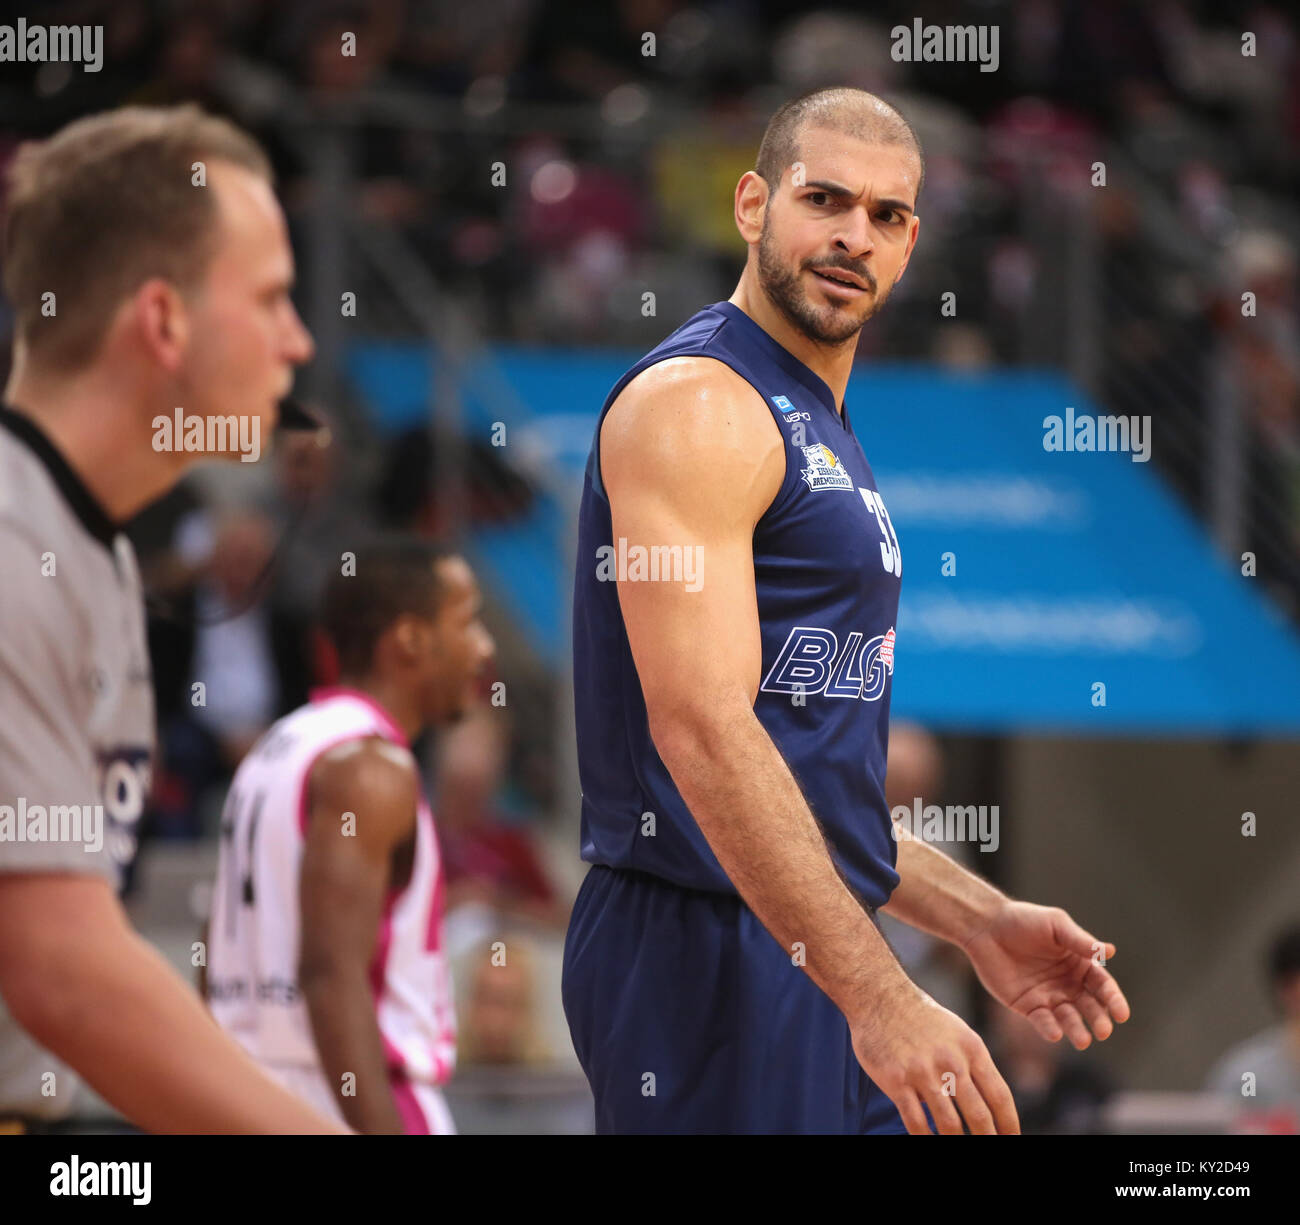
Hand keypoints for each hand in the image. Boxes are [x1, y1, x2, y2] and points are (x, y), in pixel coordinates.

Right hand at [850, 983, 1019, 1134]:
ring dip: (956, 1145)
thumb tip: (987, 1104)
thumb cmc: (922, 1017)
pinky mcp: (896, 1081)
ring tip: (958, 1149)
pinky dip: (926, 1140)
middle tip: (990, 1150)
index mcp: (971, 1048)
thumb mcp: (957, 1032)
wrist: (880, 996)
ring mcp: (922, 1072)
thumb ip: (972, 1065)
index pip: (1000, 1096)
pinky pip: (916, 1123)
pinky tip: (929, 1142)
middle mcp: (951, 1061)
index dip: (1009, 1125)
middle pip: (979, 1117)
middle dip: (987, 1141)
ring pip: (949, 1125)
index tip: (1012, 1139)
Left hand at [962, 900, 1130, 1047]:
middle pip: (1089, 1006)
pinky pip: (1041, 1021)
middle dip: (1098, 1019)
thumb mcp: (1055, 924)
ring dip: (1076, 1029)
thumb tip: (1111, 951)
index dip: (1114, 1000)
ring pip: (1067, 1018)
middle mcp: (1068, 984)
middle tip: (1103, 1031)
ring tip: (1083, 1041)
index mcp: (1080, 964)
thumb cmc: (1024, 919)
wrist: (986, 926)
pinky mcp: (1026, 1005)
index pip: (1103, 986)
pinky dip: (1049, 1028)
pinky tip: (1055, 1033)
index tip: (1122, 1015)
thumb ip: (1079, 941)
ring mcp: (1048, 997)